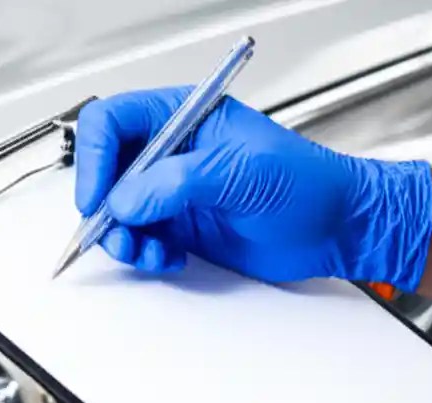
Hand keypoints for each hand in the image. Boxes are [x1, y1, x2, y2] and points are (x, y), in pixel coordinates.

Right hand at [73, 86, 431, 288]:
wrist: (335, 230)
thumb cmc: (308, 185)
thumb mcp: (242, 173)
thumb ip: (177, 183)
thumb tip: (126, 199)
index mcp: (183, 116)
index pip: (114, 122)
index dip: (96, 157)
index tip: (99, 195)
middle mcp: (171, 151)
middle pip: (105, 169)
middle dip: (104, 204)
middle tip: (117, 229)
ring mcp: (170, 189)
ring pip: (115, 210)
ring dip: (121, 236)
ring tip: (145, 249)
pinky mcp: (177, 225)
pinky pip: (136, 238)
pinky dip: (142, 253)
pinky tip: (167, 256)